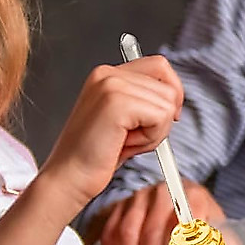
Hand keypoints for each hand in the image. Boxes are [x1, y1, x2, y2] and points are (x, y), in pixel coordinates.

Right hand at [39, 58, 183, 218]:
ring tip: (126, 141)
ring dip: (155, 131)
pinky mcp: (116, 102)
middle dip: (162, 118)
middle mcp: (108, 74)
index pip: (160, 66)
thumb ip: (144, 100)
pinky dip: (150, 138)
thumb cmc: (96, 155)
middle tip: (135, 136)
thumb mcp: (126, 119)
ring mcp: (111, 85)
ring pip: (168, 104)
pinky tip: (125, 145)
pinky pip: (161, 117)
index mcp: (107, 74)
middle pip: (168, 87)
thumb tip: (175, 97)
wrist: (69, 178)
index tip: (164, 117)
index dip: (171, 93)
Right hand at [99, 180, 224, 244]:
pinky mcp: (119, 206)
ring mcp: (139, 198)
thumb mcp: (219, 230)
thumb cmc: (202, 220)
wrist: (178, 199)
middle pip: (153, 231)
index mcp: (194, 196)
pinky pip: (111, 234)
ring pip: (128, 233)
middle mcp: (164, 193)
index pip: (185, 222)